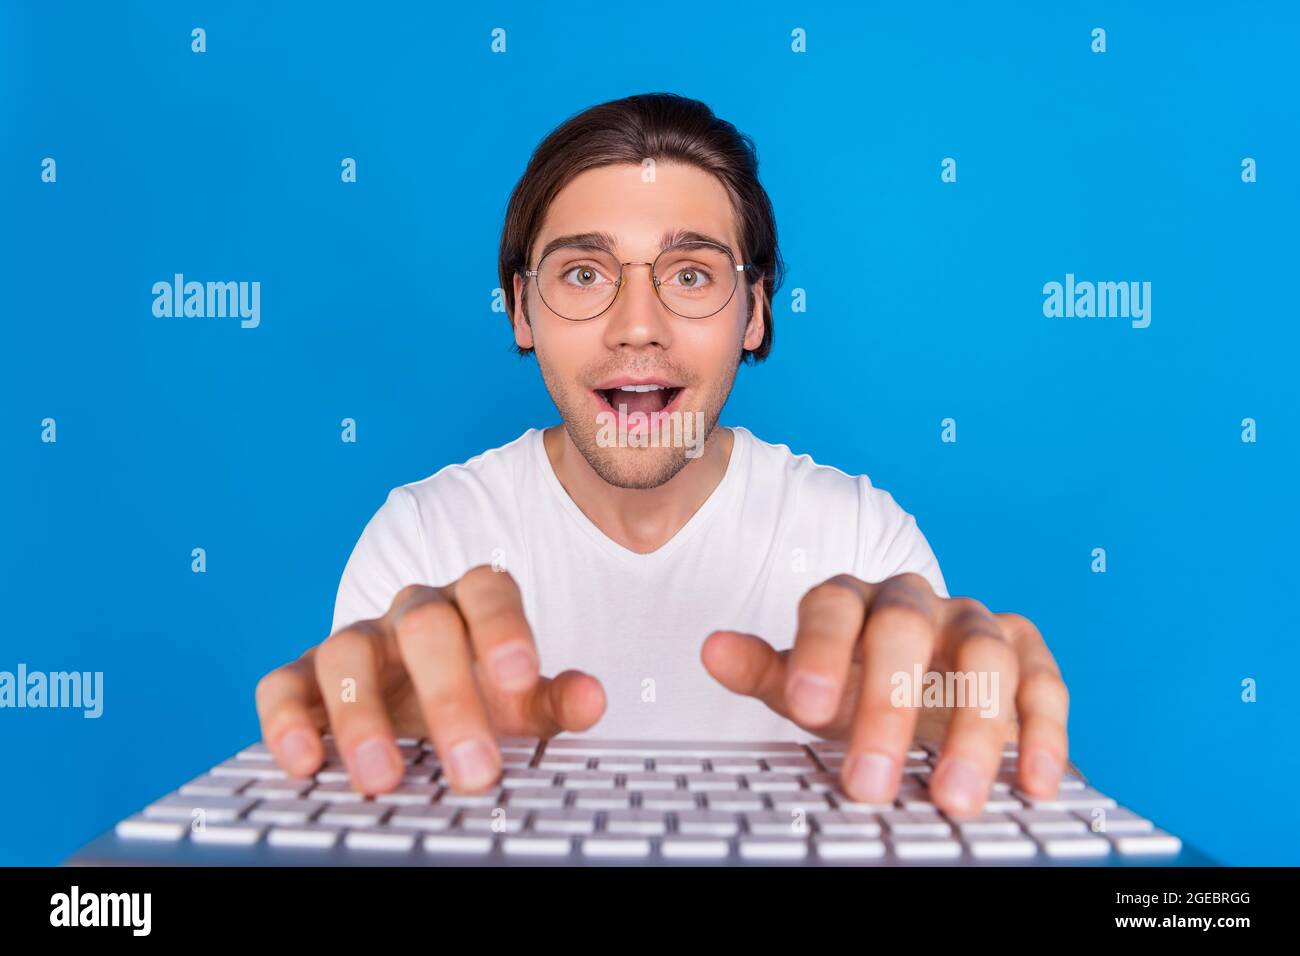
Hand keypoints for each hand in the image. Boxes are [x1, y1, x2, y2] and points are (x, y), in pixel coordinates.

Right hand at [255, 567, 605, 793]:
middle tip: (473, 772)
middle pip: (424, 625)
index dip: (503, 629)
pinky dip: (288, 720)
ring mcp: (354, 640)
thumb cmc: (478, 694)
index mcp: (471, 604)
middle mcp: (410, 612)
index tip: (519, 678)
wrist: (415, 702)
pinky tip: (303, 763)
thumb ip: (553, 698)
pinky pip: (282, 684)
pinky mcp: (302, 676)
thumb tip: (592, 699)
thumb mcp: (519, 701)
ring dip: (362, 716)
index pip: (489, 591)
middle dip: (448, 698)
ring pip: (346, 649)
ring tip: (383, 780)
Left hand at [701, 573, 1068, 816]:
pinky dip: (1043, 733)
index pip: (832, 606)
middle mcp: (915, 600)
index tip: (807, 709)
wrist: (920, 688)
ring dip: (973, 731)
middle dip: (888, 707)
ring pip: (985, 656)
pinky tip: (1034, 784)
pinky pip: (1044, 683)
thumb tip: (712, 649)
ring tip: (953, 801)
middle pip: (906, 628)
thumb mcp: (804, 684)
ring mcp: (975, 621)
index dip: (820, 651)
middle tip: (869, 786)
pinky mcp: (1028, 653)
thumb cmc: (850, 684)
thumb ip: (764, 669)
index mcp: (852, 600)